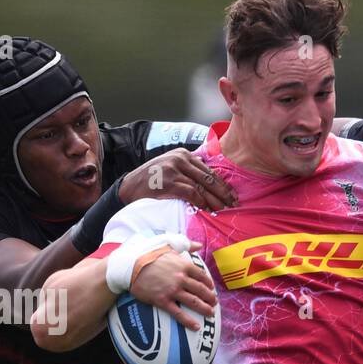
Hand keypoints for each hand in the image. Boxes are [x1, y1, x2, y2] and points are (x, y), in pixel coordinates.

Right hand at [119, 150, 235, 210]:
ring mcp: (174, 170)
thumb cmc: (153, 182)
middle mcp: (179, 159)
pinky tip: (206, 209)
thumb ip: (189, 172)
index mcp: (183, 154)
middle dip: (223, 192)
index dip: (222, 183)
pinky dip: (201, 202)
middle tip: (233, 203)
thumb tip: (212, 184)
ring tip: (223, 209)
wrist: (129, 187)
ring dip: (214, 200)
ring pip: (202, 186)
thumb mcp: (172, 169)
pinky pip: (192, 193)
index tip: (232, 194)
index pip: (208, 170)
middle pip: (208, 178)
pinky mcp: (169, 182)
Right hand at [129, 239, 216, 330]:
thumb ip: (185, 244)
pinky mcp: (162, 301)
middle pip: (201, 290)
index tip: (211, 288)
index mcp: (184, 265)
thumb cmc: (148, 253)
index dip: (208, 284)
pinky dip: (189, 321)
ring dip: (205, 309)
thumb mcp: (168, 244)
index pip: (202, 276)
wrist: (129, 265)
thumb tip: (199, 244)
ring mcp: (172, 290)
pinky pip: (179, 313)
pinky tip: (196, 327)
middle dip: (210, 298)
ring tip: (210, 313)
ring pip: (194, 302)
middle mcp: (181, 278)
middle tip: (214, 302)